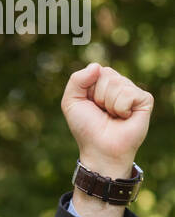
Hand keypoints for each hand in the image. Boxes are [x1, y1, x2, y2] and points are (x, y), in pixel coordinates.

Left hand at [61, 62, 152, 176]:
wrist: (101, 149)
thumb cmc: (87, 129)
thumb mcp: (71, 102)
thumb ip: (76, 80)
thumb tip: (97, 66)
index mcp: (103, 83)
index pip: (97, 70)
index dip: (89, 90)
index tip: (90, 106)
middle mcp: (119, 85)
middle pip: (107, 74)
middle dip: (99, 96)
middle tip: (102, 113)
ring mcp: (132, 92)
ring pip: (117, 83)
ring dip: (109, 104)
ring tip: (113, 117)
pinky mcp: (145, 100)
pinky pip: (129, 93)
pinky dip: (121, 108)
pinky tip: (124, 118)